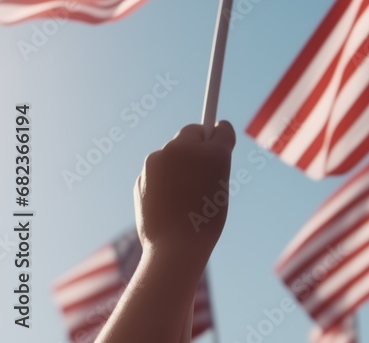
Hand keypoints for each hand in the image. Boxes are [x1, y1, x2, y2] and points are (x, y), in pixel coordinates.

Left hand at [133, 122, 235, 268]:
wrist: (175, 246)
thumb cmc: (206, 215)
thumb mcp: (221, 180)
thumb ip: (217, 151)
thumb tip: (215, 131)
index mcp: (205, 149)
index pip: (212, 127)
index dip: (217, 136)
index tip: (220, 144)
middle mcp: (178, 149)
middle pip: (189, 136)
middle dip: (197, 147)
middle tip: (207, 170)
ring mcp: (155, 163)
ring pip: (171, 155)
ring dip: (180, 165)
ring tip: (189, 194)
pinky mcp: (140, 180)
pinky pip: (158, 172)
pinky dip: (165, 181)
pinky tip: (171, 202)